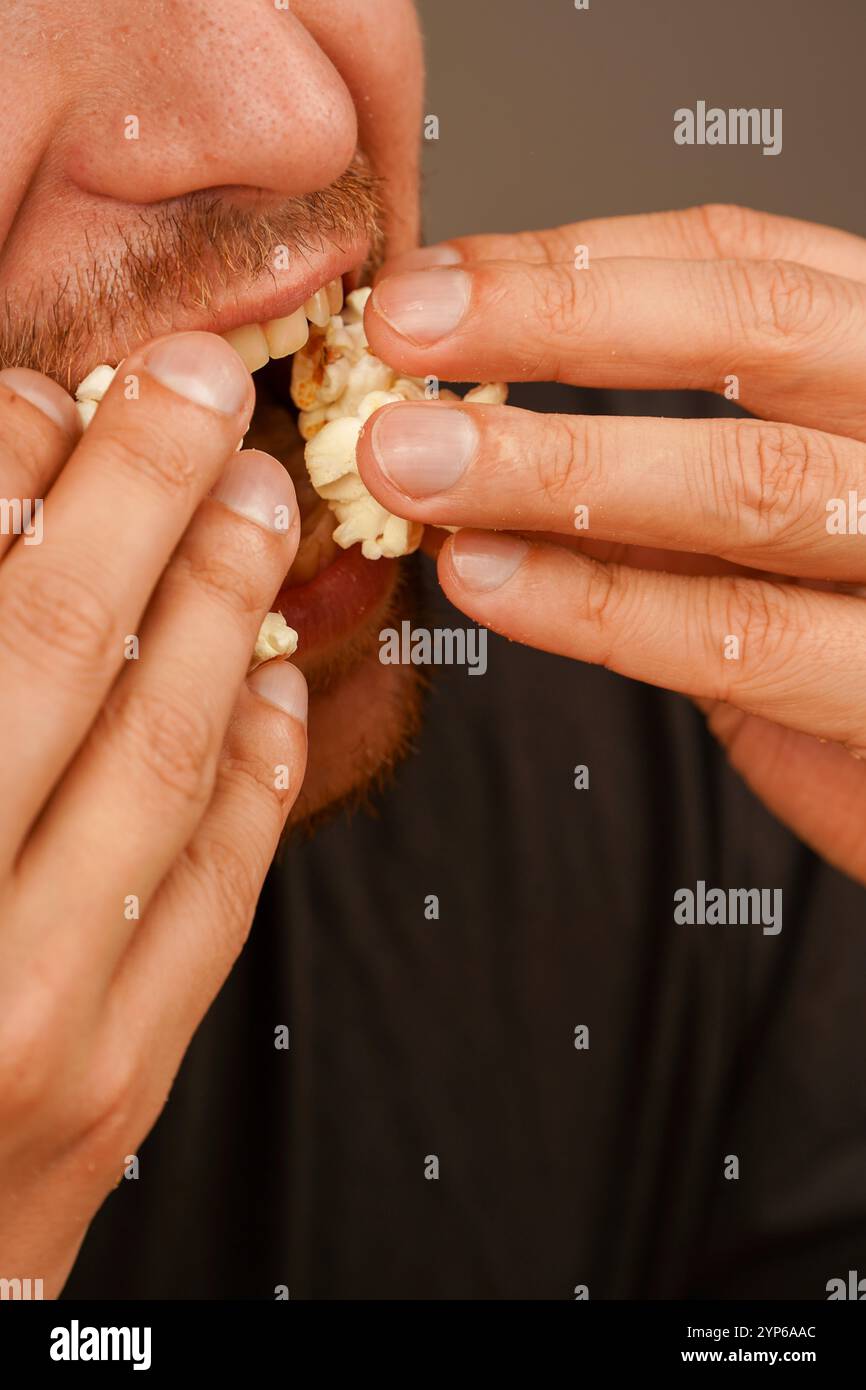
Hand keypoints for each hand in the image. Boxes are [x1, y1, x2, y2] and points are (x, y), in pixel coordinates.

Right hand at [0, 334, 306, 1292]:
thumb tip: (6, 534)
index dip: (10, 477)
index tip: (57, 393)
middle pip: (53, 650)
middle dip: (139, 497)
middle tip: (201, 389)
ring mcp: (33, 1011)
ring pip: (159, 760)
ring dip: (222, 611)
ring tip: (258, 505)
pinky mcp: (116, 1084)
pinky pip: (214, 894)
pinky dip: (259, 774)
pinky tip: (283, 683)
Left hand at [359, 205, 865, 884]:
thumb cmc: (861, 647)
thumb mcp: (775, 537)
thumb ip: (669, 490)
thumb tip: (493, 435)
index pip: (747, 264)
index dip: (577, 263)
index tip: (441, 285)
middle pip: (758, 327)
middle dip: (560, 320)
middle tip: (406, 331)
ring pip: (748, 481)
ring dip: (556, 466)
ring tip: (416, 462)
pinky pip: (740, 634)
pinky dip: (599, 606)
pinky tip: (494, 578)